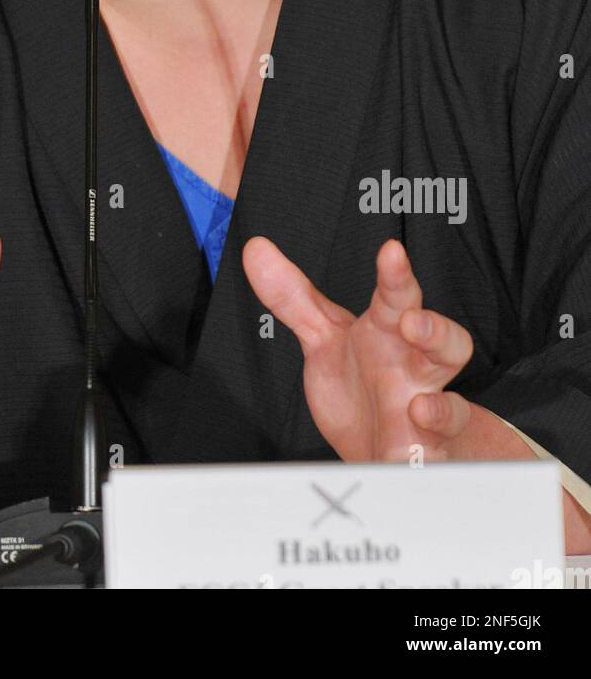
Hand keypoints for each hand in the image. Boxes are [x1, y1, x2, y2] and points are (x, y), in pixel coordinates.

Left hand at [243, 235, 474, 463]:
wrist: (387, 445)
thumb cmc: (363, 383)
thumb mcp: (323, 337)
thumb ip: (292, 296)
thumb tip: (256, 250)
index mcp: (388, 333)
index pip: (397, 298)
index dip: (395, 275)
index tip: (391, 251)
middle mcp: (413, 369)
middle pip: (443, 343)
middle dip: (434, 331)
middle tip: (412, 322)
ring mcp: (423, 412)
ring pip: (452, 405)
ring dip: (441, 406)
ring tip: (419, 406)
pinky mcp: (422, 455)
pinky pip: (434, 458)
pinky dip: (426, 459)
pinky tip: (411, 458)